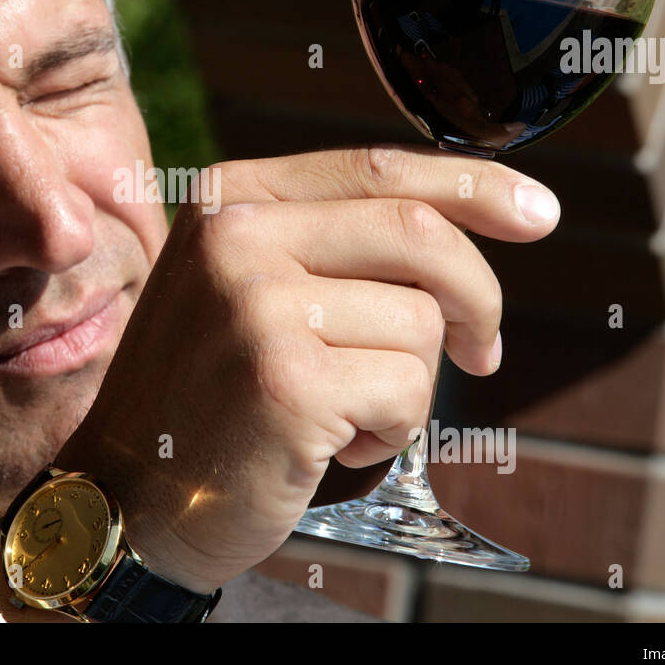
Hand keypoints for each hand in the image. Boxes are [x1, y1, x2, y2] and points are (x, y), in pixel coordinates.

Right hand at [55, 144, 559, 593]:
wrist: (127, 496)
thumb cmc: (209, 394)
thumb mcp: (247, 288)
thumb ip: (332, 242)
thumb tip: (474, 219)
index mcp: (231, 198)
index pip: (377, 168)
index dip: (473, 187)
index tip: (537, 213)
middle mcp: (237, 237)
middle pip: (420, 235)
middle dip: (479, 298)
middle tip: (483, 352)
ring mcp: (256, 306)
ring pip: (423, 324)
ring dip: (409, 386)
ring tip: (342, 412)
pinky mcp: (285, 381)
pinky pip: (409, 392)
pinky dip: (392, 432)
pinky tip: (330, 444)